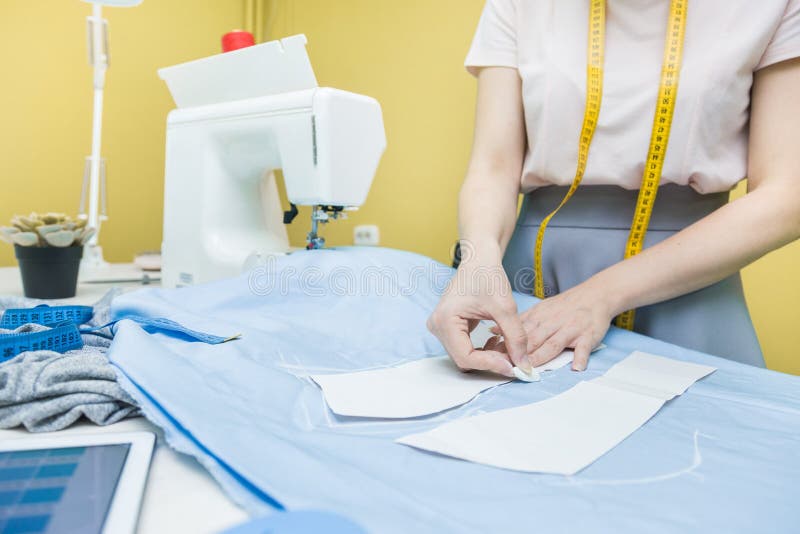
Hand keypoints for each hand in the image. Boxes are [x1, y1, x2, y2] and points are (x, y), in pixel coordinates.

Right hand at [427, 247, 528, 376]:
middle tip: (514, 359)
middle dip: (490, 362)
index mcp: (444, 320)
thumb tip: (524, 365)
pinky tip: (497, 341)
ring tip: (508, 349)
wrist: (479, 258)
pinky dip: (483, 350)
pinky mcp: (449, 327)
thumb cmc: (487, 274)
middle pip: (464, 359)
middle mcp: (437, 326)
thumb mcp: (505, 307)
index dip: (490, 365)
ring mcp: (441, 327)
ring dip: (487, 357)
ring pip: (465, 356)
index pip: (465, 357)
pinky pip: (465, 348)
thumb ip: (515, 338)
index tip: (513, 366)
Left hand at [492, 280, 613, 370]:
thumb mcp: (540, 310)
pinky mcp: (588, 335)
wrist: (595, 295)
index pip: (518, 332)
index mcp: (538, 317)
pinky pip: (584, 348)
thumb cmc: (565, 306)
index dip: (505, 345)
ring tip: (530, 370)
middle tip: (505, 367)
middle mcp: (552, 323)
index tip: (493, 357)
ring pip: (553, 344)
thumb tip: (493, 331)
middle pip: (532, 340)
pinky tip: (576, 368)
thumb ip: (519, 323)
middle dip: (517, 354)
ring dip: (541, 357)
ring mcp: (570, 329)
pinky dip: (580, 357)